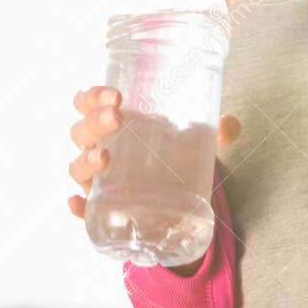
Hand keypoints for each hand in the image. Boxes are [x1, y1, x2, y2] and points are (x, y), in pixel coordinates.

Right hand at [65, 84, 240, 219]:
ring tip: (104, 158)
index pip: (87, 103)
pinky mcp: (103, 211)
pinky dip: (78, 208)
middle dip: (95, 122)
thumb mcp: (192, 141)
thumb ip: (213, 131)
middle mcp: (97, 149)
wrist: (174, 200)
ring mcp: (97, 181)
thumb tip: (230, 125)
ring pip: (76, 168)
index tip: (116, 96)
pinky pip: (84, 211)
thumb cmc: (171, 156)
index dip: (93, 96)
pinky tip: (77, 203)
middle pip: (80, 132)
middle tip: (118, 118)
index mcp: (111, 124)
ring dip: (85, 160)